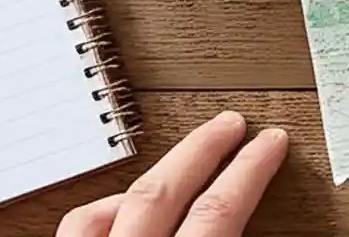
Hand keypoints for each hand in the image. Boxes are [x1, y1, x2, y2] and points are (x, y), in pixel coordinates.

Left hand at [55, 112, 287, 236]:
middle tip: (232, 122)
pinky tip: (125, 209)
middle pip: (165, 190)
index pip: (219, 210)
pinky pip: (78, 228)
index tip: (270, 142)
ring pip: (113, 204)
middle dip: (203, 149)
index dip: (251, 170)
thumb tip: (258, 218)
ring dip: (156, 176)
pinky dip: (106, 209)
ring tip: (183, 161)